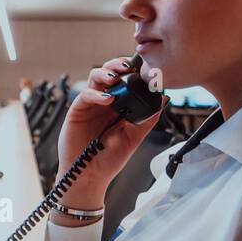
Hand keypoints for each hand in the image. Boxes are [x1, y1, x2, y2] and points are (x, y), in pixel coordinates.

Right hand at [55, 55, 167, 203]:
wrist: (90, 176)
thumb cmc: (109, 159)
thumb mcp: (134, 138)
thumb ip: (148, 118)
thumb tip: (164, 99)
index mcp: (120, 105)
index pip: (126, 80)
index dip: (133, 71)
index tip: (145, 68)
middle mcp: (105, 101)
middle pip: (110, 73)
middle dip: (118, 64)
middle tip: (128, 66)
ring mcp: (91, 104)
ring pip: (95, 77)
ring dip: (106, 72)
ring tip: (115, 77)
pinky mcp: (77, 110)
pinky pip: (85, 95)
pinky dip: (96, 94)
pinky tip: (106, 99)